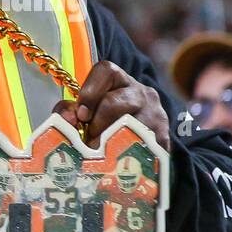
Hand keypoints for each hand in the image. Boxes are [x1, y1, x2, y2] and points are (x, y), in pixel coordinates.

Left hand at [53, 59, 170, 150]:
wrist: (140, 138)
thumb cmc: (104, 122)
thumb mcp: (84, 111)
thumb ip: (68, 111)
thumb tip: (68, 120)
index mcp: (119, 81)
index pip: (106, 71)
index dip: (89, 92)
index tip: (82, 115)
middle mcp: (141, 93)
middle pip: (115, 102)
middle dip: (97, 124)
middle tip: (89, 140)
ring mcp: (155, 114)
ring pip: (130, 125)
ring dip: (110, 142)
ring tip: (102, 153)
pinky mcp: (163, 138)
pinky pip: (144, 146)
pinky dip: (126, 155)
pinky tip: (117, 161)